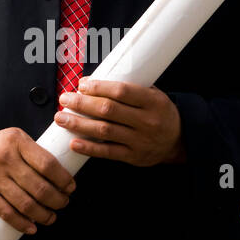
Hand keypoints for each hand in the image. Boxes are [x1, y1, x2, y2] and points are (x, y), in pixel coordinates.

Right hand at [0, 128, 76, 233]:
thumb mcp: (16, 139)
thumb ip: (36, 153)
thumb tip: (62, 178)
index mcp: (17, 141)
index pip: (47, 164)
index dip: (63, 180)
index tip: (70, 188)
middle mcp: (4, 158)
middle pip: (39, 187)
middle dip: (57, 200)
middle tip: (63, 203)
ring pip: (25, 204)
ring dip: (43, 215)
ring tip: (51, 217)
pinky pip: (7, 213)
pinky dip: (22, 224)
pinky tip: (32, 227)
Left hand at [54, 79, 185, 166]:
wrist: (178, 141)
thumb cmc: (160, 113)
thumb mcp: (154, 95)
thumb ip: (129, 88)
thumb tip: (93, 82)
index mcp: (152, 101)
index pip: (121, 91)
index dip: (98, 87)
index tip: (82, 84)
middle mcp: (147, 121)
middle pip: (108, 110)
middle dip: (82, 103)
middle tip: (65, 99)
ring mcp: (139, 140)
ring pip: (104, 131)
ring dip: (79, 124)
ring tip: (61, 118)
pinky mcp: (133, 157)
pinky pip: (107, 152)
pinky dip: (89, 148)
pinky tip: (74, 142)